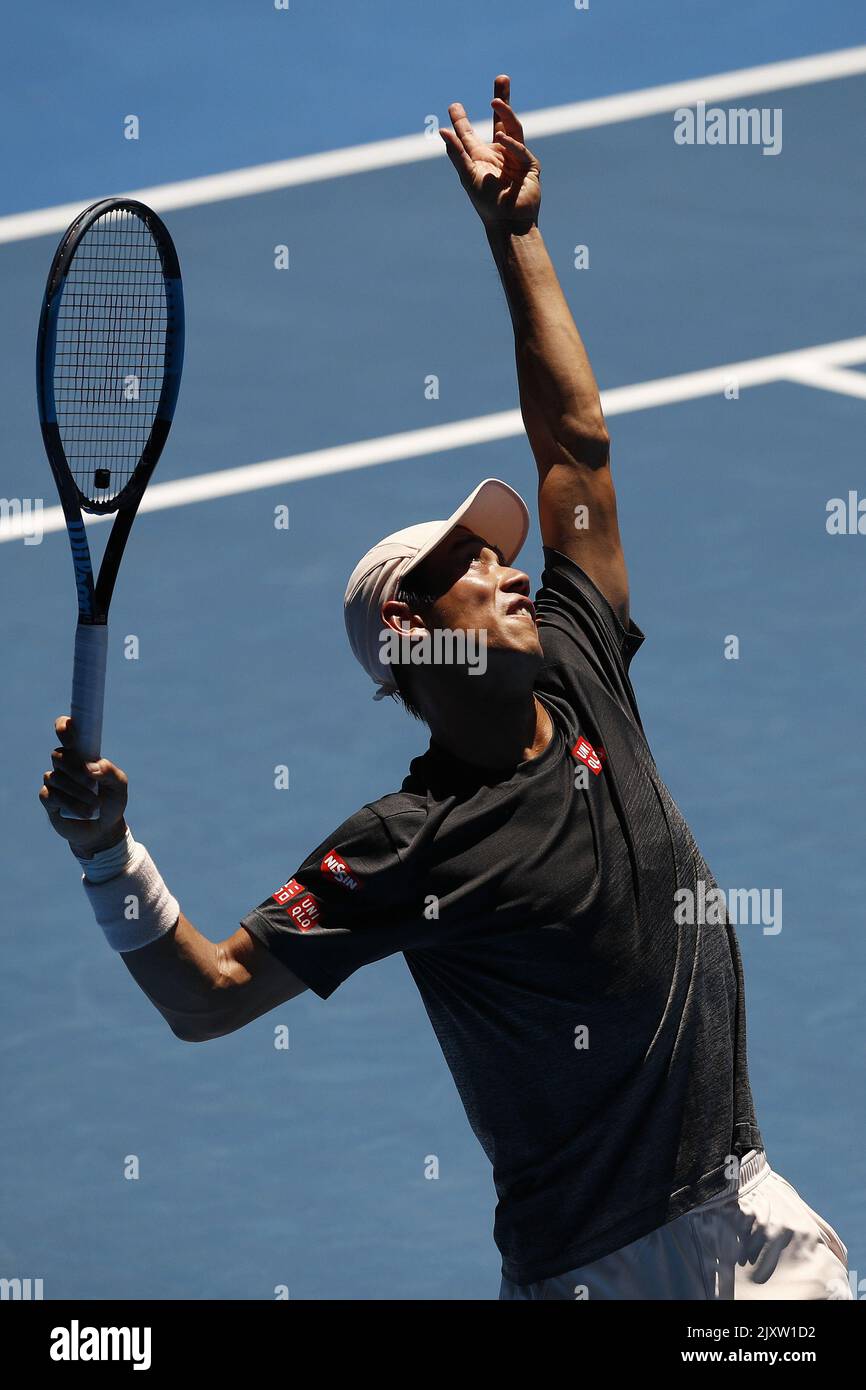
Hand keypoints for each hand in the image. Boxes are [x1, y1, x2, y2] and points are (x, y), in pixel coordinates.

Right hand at [39, 715, 128, 854]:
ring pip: (56, 777)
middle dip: (76, 770)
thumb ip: (109, 772)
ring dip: (78, 792)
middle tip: (92, 784)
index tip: (69, 732)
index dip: (64, 727)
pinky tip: (85, 813)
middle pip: (59, 755)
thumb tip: (90, 767)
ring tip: (94, 806)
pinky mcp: (48, 798)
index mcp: (82, 753)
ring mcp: (55, 780)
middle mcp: (65, 763)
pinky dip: (71, 804)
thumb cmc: (111, 801)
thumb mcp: (119, 786)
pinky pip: (51, 795)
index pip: (66, 730)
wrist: (104, 830)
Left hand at [440, 75, 540, 232]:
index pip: (469, 132)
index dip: (462, 119)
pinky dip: (511, 145)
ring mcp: (515, 157)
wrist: (509, 223)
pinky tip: (502, 140)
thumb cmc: (486, 204)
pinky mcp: (529, 165)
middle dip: (502, 99)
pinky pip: (520, 149)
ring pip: (513, 128)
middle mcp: (498, 154)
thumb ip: (457, 153)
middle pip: (500, 120)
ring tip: (496, 102)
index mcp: (480, 157)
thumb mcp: (468, 176)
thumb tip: (442, 131)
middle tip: (502, 77)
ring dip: (506, 113)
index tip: (454, 106)